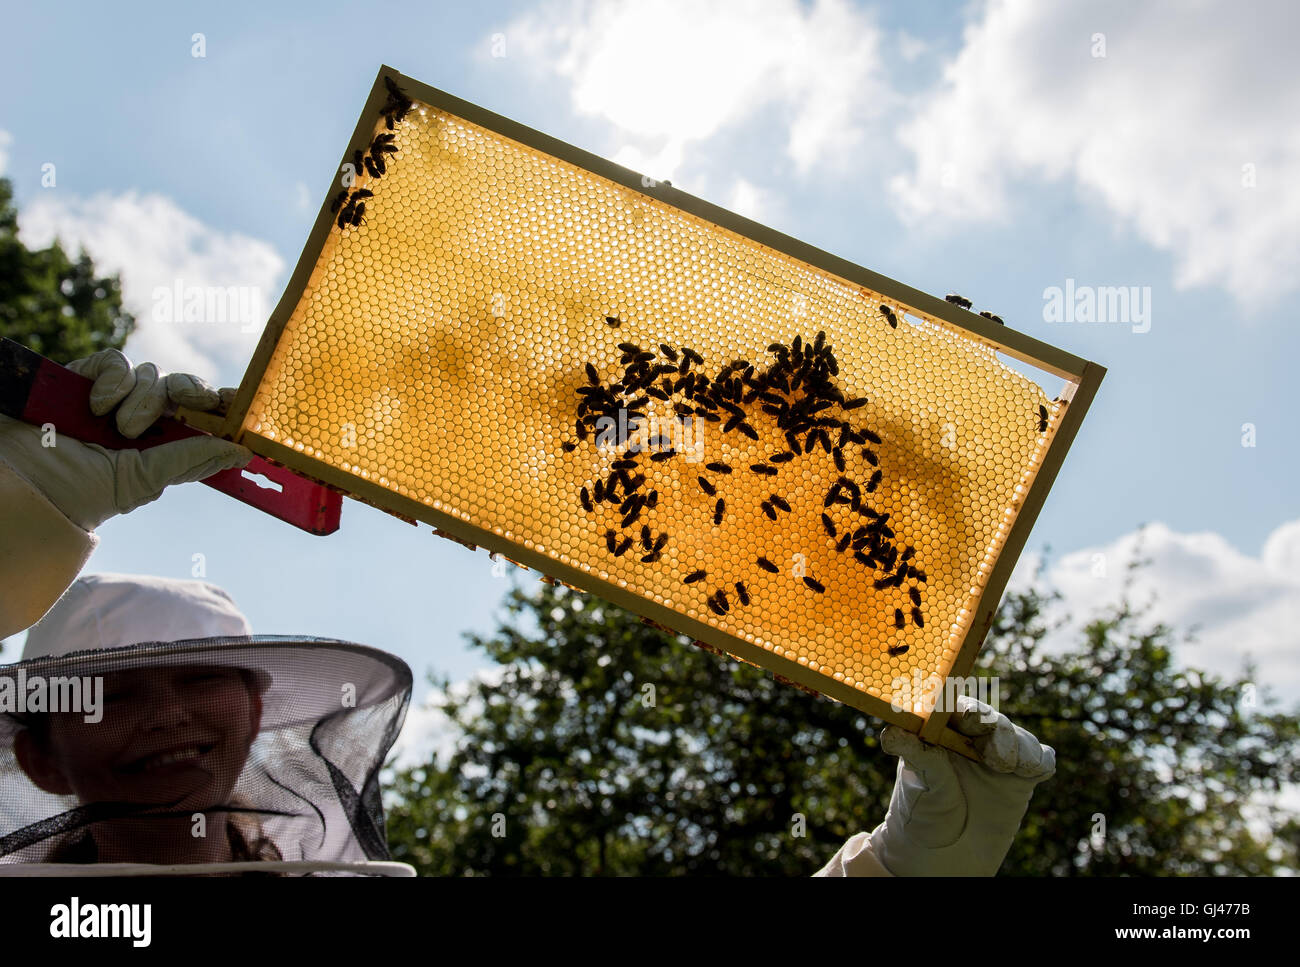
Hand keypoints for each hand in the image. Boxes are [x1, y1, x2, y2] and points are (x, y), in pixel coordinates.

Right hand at [0, 349, 251, 529]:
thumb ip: (189, 460)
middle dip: (193, 393)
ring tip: (122, 428)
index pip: (202, 417)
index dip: (223, 405)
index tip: (242, 403)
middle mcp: (141, 418)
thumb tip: (242, 451)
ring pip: (154, 375)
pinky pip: (118, 362)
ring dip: (144, 400)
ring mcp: (114, 396)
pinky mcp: (84, 377)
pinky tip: (99, 405)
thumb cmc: (79, 493)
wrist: (24, 482)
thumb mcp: (143, 479)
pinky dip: (115, 380)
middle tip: (193, 402)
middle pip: (183, 390)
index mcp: (161, 444)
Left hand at [866, 695, 1055, 875]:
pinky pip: (1040, 758)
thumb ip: (917, 757)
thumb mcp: (920, 785)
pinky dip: (1040, 760)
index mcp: (943, 733)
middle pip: (992, 719)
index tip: (969, 719)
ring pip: (1018, 737)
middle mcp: (973, 739)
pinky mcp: (1022, 777)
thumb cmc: (923, 814)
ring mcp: (999, 756)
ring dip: (1018, 747)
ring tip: (1005, 766)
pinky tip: (1031, 770)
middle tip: (992, 752)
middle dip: (996, 729)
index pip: (957, 708)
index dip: (965, 709)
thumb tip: (891, 734)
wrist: (945, 856)